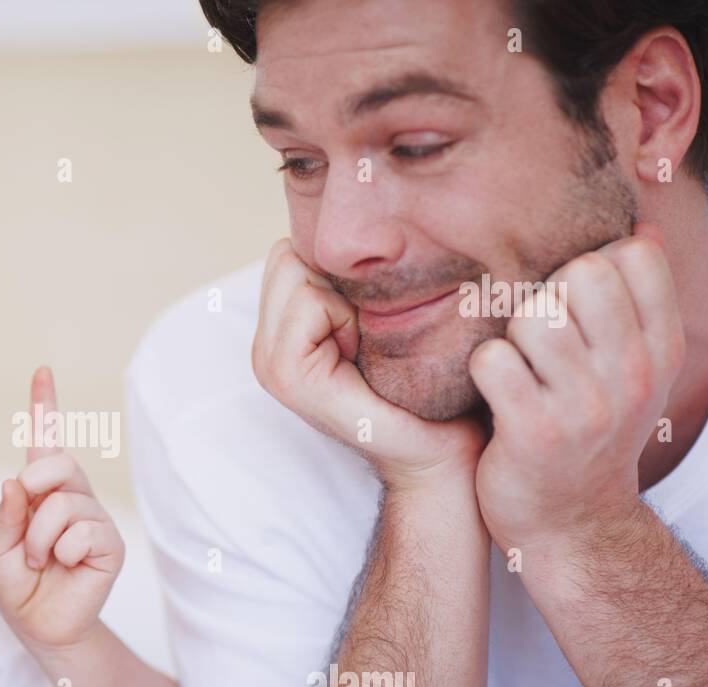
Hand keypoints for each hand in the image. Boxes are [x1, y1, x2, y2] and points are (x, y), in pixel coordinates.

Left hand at [0, 367, 123, 650]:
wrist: (41, 628)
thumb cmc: (19, 586)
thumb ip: (7, 514)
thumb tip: (17, 481)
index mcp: (43, 491)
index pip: (46, 440)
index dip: (45, 405)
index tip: (42, 371)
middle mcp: (74, 497)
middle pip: (59, 463)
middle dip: (34, 488)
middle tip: (25, 528)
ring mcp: (96, 518)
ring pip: (65, 503)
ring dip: (40, 538)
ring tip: (41, 561)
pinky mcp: (111, 544)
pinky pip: (84, 531)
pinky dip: (63, 552)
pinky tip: (64, 567)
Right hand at [254, 238, 484, 488]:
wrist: (444, 447)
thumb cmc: (430, 381)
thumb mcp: (385, 315)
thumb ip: (354, 278)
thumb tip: (353, 217)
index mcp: (281, 332)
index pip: (290, 250)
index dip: (339, 268)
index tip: (373, 319)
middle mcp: (263, 347)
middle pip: (288, 254)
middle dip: (335, 278)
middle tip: (371, 332)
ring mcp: (267, 363)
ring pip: (296, 270)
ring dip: (344, 297)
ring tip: (367, 343)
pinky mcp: (285, 376)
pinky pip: (309, 301)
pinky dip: (344, 315)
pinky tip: (363, 352)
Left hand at [469, 224, 685, 550]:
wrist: (570, 522)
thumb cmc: (589, 432)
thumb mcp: (633, 370)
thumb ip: (638, 303)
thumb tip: (641, 229)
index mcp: (659, 349)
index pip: (634, 256)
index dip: (591, 264)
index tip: (574, 305)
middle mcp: (633, 373)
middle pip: (582, 273)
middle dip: (545, 292)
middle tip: (536, 337)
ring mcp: (585, 405)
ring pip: (533, 313)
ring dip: (510, 333)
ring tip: (516, 366)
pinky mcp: (533, 432)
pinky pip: (492, 360)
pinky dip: (481, 369)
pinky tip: (494, 392)